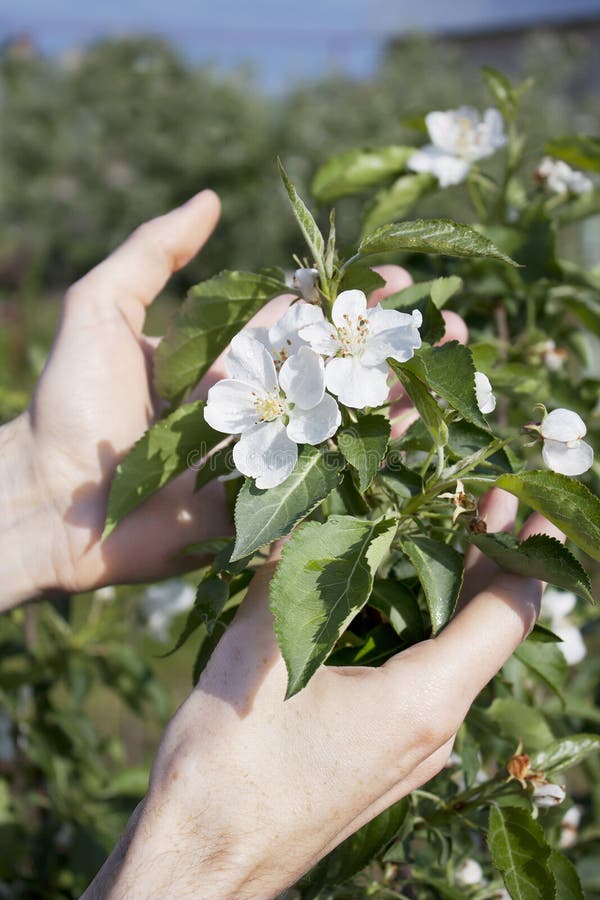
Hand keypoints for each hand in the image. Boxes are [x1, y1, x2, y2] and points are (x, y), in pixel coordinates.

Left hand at [0, 198, 461, 607]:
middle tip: (446, 323)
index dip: (346, 298)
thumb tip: (208, 199)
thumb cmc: (69, 402)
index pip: (299, 321)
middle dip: (387, 347)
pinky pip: (324, 480)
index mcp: (223, 359)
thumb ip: (154, 253)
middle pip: (332, 371)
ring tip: (451, 372)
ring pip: (340, 423)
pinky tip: (419, 434)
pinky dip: (371, 460)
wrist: (51, 498)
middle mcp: (252, 406)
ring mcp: (261, 456)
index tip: (397, 276)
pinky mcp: (262, 504)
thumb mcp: (102, 309)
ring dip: (396, 398)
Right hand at [83, 489, 562, 898]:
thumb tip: (308, 512)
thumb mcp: (256, 654)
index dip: (528, 553)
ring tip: (439, 535)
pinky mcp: (385, 762)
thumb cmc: (227, 770)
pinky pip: (424, 684)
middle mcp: (435, 732)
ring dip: (452, 594)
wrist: (198, 868)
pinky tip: (387, 603)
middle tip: (486, 499)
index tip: (537, 507)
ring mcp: (413, 754)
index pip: (506, 614)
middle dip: (490, 559)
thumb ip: (288, 573)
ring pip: (453, 658)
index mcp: (422, 701)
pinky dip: (420, 631)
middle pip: (485, 632)